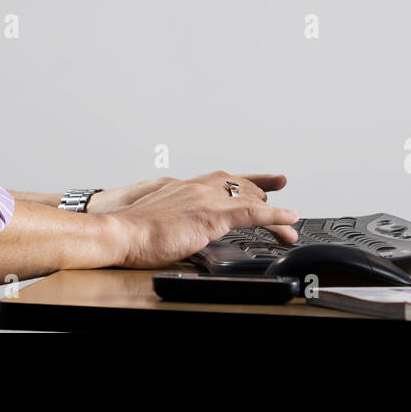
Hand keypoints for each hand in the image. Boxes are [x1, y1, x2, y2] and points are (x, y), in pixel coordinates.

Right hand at [109, 176, 299, 269]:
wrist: (120, 232)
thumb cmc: (129, 231)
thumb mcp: (153, 218)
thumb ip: (169, 218)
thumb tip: (175, 231)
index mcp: (182, 187)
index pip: (218, 178)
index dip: (241, 179)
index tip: (256, 181)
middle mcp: (196, 187)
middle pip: (238, 183)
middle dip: (261, 188)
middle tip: (280, 188)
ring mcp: (205, 199)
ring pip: (249, 199)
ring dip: (273, 212)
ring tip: (290, 223)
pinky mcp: (212, 215)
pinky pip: (253, 214)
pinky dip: (275, 217)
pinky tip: (288, 220)